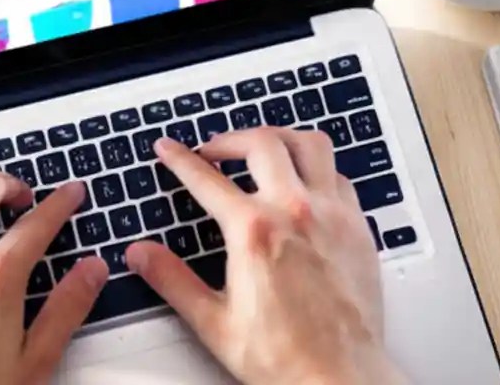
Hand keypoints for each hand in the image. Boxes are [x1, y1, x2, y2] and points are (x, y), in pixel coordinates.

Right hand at [125, 129, 404, 384]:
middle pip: (261, 143)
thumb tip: (142, 255)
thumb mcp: (213, 322)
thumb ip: (172, 280)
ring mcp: (332, 215)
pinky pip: (338, 175)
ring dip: (281, 138)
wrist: (340, 376)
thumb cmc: (284, 357)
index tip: (170, 150)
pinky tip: (305, 181)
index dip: (181, 160)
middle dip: (229, 139)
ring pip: (309, 145)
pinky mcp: (357, 226)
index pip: (207, 179)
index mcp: (255, 231)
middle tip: (213, 150)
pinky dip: (317, 168)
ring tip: (263, 148)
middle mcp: (296, 212)